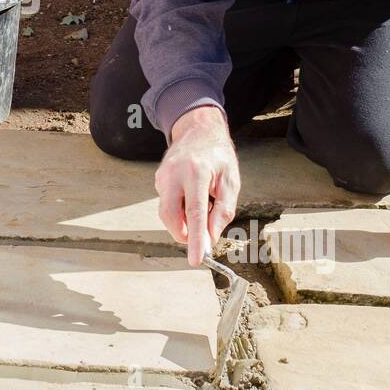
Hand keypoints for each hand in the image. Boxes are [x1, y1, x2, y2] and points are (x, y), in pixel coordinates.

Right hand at [155, 105, 239, 266]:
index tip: (197, 259)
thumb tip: (211, 237)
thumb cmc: (218, 157)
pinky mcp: (158, 179)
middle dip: (183, 235)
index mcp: (196, 172)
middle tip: (199, 240)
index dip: (195, 239)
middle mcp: (174, 174)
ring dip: (182, 222)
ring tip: (201, 210)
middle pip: (170, 216)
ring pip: (166, 212)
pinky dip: (179, 211)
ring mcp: (162, 176)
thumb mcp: (231, 182)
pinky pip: (167, 203)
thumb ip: (222, 211)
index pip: (194, 213)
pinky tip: (191, 199)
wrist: (198, 131)